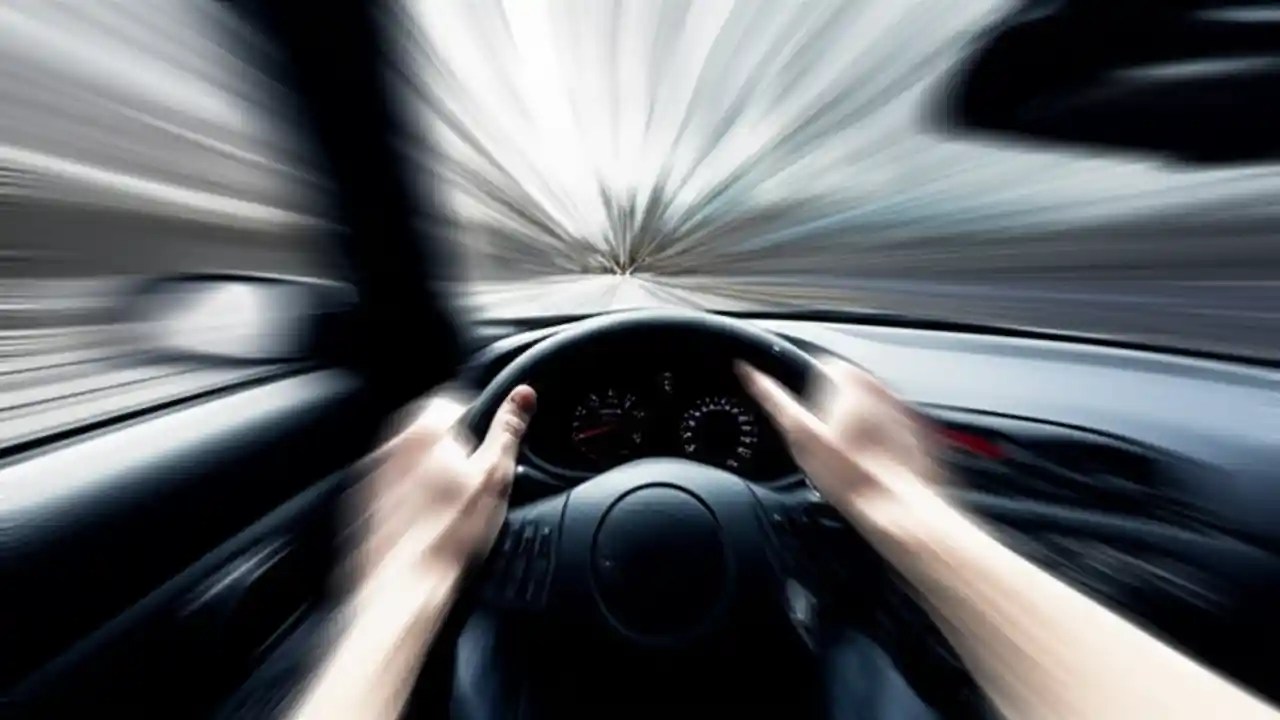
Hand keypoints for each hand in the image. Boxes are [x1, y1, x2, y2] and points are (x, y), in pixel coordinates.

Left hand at [352, 384, 537, 590]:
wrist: (407, 585)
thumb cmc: (451, 534)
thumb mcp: (494, 476)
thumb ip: (508, 430)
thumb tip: (523, 394)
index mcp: (424, 430)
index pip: (454, 400)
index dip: (478, 422)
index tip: (489, 448)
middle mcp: (392, 445)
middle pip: (431, 428)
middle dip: (455, 446)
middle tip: (476, 478)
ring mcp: (374, 475)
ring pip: (412, 457)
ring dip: (433, 468)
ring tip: (454, 503)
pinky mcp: (366, 503)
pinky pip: (396, 485)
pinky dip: (413, 494)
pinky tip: (431, 520)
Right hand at [738, 358, 950, 547]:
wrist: (897, 509)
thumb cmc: (849, 476)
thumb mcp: (800, 436)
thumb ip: (773, 399)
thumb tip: (748, 373)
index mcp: (853, 381)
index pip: (820, 363)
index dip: (800, 379)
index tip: (791, 396)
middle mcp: (883, 388)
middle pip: (845, 387)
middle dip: (830, 405)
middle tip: (819, 436)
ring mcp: (904, 411)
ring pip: (868, 407)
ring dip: (854, 420)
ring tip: (843, 453)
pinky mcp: (917, 434)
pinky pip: (889, 428)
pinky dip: (877, 438)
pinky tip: (866, 462)